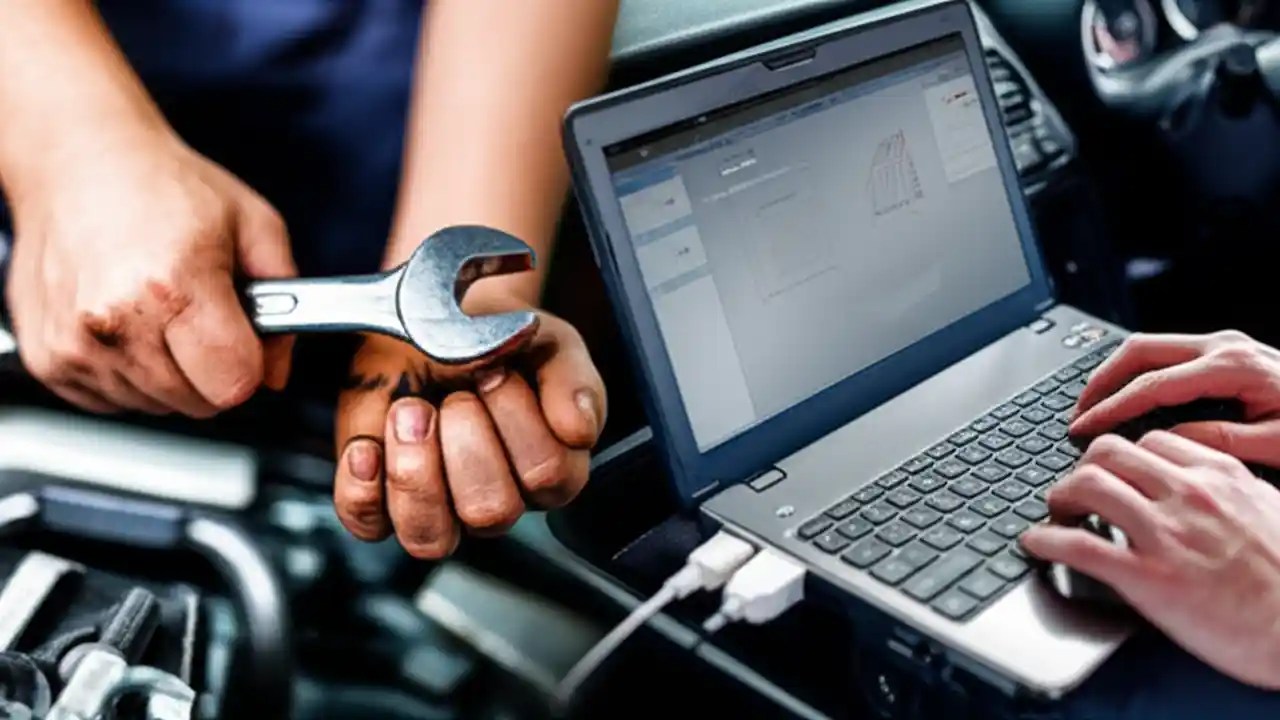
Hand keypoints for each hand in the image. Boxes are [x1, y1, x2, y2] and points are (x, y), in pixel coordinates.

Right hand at [5, 127, 295, 415]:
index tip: (246, 341)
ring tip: (160, 311)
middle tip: (202, 316)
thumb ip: (285, 301)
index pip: (234, 384)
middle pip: (198, 403)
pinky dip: (129, 372)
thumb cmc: (164, 186)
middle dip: (212, 369)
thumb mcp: (254, 224)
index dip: (251, 366)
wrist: (80, 161)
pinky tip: (128, 323)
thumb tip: (277, 370)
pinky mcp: (48, 359)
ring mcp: (75, 344)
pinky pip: (114, 400)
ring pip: (157, 405)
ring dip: (170, 372)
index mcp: (174, 286)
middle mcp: (116, 321)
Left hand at [331, 304, 605, 558]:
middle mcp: (499, 497)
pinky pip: (369, 524)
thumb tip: (578, 429)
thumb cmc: (496, 337)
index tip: (497, 371)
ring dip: (415, 469)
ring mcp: (440, 508)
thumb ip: (573, 380)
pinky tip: (370, 445)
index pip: (548, 475)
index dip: (518, 421)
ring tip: (411, 411)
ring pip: (431, 538)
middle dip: (467, 442)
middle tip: (456, 394)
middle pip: (491, 511)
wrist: (434, 314)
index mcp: (552, 466)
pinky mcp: (383, 503)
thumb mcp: (549, 342)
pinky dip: (362, 486)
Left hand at [1021, 431, 1279, 689]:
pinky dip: (1045, 540)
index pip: (1150, 441)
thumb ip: (1230, 491)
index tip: (1109, 470)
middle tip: (1075, 491)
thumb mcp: (1271, 513)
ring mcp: (1166, 535)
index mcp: (1221, 476)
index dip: (1120, 457)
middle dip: (1082, 468)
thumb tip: (1200, 485)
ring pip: (1087, 485)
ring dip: (1058, 498)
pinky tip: (1036, 543)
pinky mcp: (1149, 579)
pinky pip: (1078, 545)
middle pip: (1108, 453)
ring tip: (1056, 513)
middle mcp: (1189, 495)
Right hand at [1071, 331, 1279, 465]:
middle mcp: (1225, 346)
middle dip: (1101, 381)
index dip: (1111, 409)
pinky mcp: (1227, 351)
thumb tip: (1164, 438)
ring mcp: (1225, 344)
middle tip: (1077, 412)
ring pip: (1149, 347)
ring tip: (1093, 404)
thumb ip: (1217, 440)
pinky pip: (1168, 354)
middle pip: (1139, 351)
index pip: (1152, 386)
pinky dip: (1138, 372)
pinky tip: (1127, 397)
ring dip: (1115, 373)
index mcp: (1233, 367)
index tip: (1083, 429)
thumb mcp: (1277, 446)